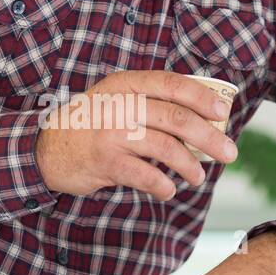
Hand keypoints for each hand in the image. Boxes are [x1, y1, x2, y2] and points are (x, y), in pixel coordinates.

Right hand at [34, 69, 237, 198]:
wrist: (45, 149)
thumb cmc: (91, 125)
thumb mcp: (115, 100)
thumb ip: (149, 102)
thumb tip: (202, 119)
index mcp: (126, 84)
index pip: (172, 84)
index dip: (202, 97)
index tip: (222, 112)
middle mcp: (119, 104)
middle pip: (176, 118)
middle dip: (209, 137)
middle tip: (229, 153)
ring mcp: (111, 133)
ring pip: (165, 147)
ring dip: (189, 165)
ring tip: (197, 177)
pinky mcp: (105, 162)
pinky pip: (145, 175)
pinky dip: (163, 185)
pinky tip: (168, 190)